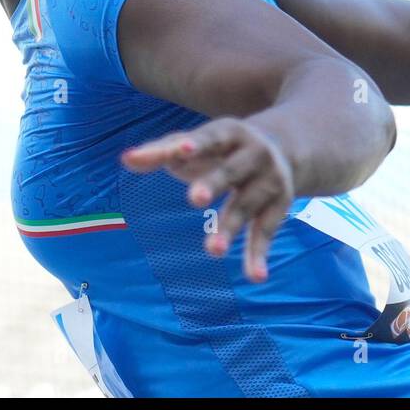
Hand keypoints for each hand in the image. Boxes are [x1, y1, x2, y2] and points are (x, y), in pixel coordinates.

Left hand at [119, 117, 294, 282]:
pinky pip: (266, 231)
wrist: (284, 145)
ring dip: (230, 228)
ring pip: (246, 206)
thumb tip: (126, 159)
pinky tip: (255, 276)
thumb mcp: (196, 144)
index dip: (195, 144)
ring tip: (213, 251)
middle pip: (230, 171)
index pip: (210, 138)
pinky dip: (259, 254)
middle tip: (195, 198)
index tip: (180, 150)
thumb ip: (161, 152)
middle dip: (214, 184)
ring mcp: (269, 181)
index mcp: (229, 133)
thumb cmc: (220, 147)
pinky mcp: (278, 206)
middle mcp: (254, 154)